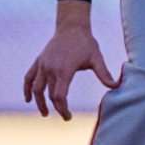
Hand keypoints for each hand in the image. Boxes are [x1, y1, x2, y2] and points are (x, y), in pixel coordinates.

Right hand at [23, 0, 120, 120]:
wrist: (72, 26)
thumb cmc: (86, 43)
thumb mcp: (96, 58)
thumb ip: (104, 74)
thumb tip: (116, 86)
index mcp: (64, 70)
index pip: (59, 96)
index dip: (62, 109)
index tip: (68, 117)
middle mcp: (50, 68)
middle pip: (49, 95)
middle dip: (56, 108)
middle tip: (65, 116)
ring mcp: (42, 64)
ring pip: (36, 88)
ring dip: (39, 102)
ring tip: (44, 113)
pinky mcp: (39, 61)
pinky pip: (29, 77)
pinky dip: (27, 88)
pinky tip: (28, 99)